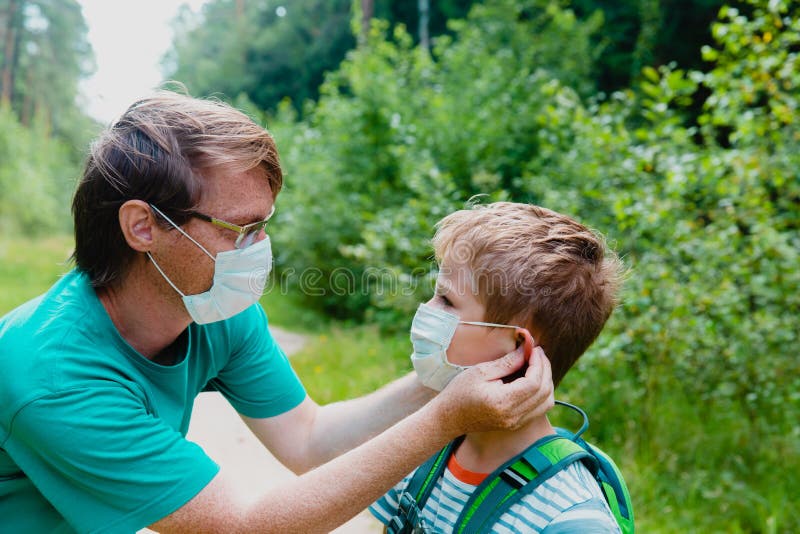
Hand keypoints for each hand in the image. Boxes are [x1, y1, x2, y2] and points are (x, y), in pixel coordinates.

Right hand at [433, 345, 553, 435]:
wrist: (449, 418)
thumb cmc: (459, 392)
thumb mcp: (480, 371)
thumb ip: (507, 362)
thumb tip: (526, 349)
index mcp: (502, 402)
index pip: (533, 383)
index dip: (538, 363)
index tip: (534, 348)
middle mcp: (513, 416)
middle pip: (544, 392)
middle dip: (545, 369)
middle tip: (538, 353)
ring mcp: (516, 423)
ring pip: (547, 402)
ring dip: (547, 381)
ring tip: (537, 365)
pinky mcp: (516, 424)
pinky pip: (540, 409)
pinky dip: (542, 392)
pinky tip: (533, 379)